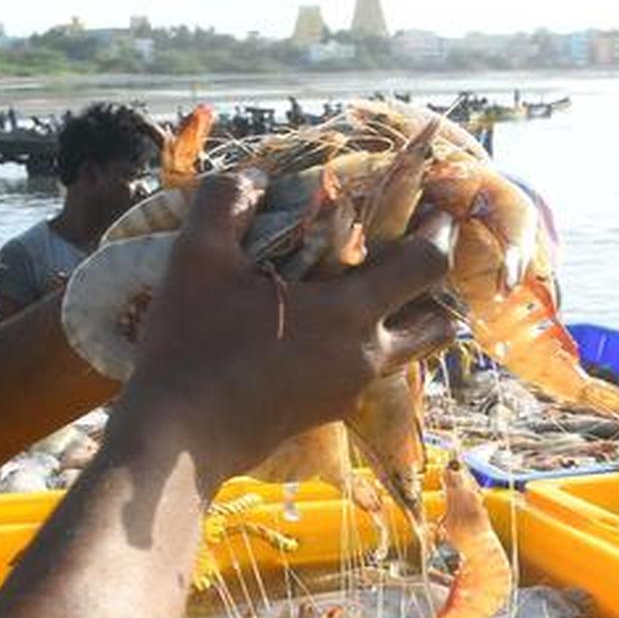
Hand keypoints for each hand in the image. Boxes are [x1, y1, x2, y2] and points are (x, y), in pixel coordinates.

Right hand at [113, 172, 455, 485]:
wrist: (179, 441)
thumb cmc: (193, 344)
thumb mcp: (197, 256)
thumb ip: (227, 201)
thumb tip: (255, 176)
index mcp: (351, 313)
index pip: (426, 265)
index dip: (439, 230)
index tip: (437, 208)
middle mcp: (365, 356)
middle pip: (436, 322)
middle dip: (436, 286)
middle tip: (416, 252)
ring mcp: (348, 391)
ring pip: (408, 354)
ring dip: (408, 322)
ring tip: (378, 292)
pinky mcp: (325, 414)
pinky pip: (370, 375)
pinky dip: (369, 347)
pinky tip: (328, 331)